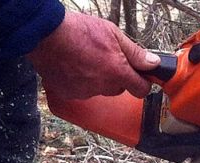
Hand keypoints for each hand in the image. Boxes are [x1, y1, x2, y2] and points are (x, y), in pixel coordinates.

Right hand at [29, 11, 159, 99]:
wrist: (46, 35)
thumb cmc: (79, 31)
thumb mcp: (113, 34)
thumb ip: (135, 52)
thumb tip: (153, 63)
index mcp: (117, 72)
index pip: (140, 89)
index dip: (141, 82)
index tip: (139, 76)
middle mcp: (103, 86)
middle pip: (118, 88)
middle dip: (116, 77)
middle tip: (105, 58)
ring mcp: (85, 92)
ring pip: (99, 89)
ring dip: (97, 79)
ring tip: (85, 59)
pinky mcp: (69, 94)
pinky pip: (81, 91)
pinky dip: (79, 81)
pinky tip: (73, 66)